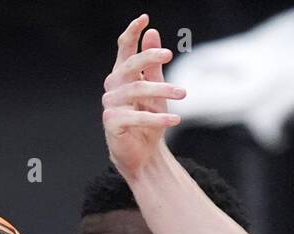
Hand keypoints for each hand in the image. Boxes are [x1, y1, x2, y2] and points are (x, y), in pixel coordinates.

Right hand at [102, 13, 185, 179]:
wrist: (144, 155)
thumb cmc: (149, 121)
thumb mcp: (156, 91)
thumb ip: (154, 65)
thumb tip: (153, 33)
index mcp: (122, 75)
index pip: (123, 48)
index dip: (132, 33)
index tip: (145, 18)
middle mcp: (113, 87)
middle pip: (129, 66)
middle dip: (149, 57)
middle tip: (169, 54)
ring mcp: (110, 105)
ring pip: (136, 90)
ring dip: (162, 90)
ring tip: (183, 94)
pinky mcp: (112, 123)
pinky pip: (136, 116)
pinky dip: (157, 119)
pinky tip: (176, 120)